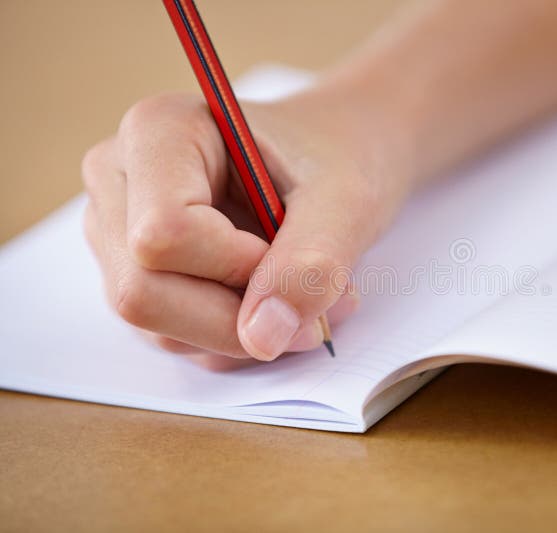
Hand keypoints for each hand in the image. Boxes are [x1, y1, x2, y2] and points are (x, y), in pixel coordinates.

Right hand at [82, 88, 411, 368]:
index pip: (162, 234)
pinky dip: (239, 339)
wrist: (334, 156)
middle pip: (142, 292)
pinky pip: (177, 339)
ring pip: (160, 328)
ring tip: (312, 297)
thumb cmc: (338, 157)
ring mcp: (120, 234)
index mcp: (159, 131)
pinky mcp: (139, 276)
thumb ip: (312, 263)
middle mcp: (121, 180)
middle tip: (323, 306)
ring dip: (248, 334)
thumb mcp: (347, 199)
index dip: (237, 269)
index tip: (300, 260)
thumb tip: (263, 337)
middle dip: (240, 319)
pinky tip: (280, 304)